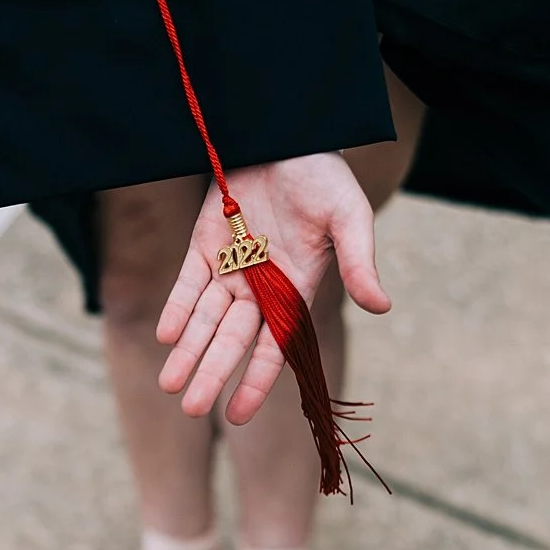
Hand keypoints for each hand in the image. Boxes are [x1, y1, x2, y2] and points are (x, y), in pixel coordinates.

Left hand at [156, 153, 390, 423]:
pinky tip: (167, 335)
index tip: (236, 414)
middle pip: (233, 341)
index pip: (274, 345)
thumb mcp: (349, 216)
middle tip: (190, 409)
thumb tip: (382, 305)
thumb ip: (358, 261)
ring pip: (205, 320)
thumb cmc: (324, 176)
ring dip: (188, 351)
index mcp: (297, 288)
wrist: (284, 135)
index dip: (255, 380)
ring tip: (168, 384)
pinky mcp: (204, 246)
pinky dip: (177, 308)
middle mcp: (261, 286)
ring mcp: (231, 268)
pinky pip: (188, 285)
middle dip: (211, 374)